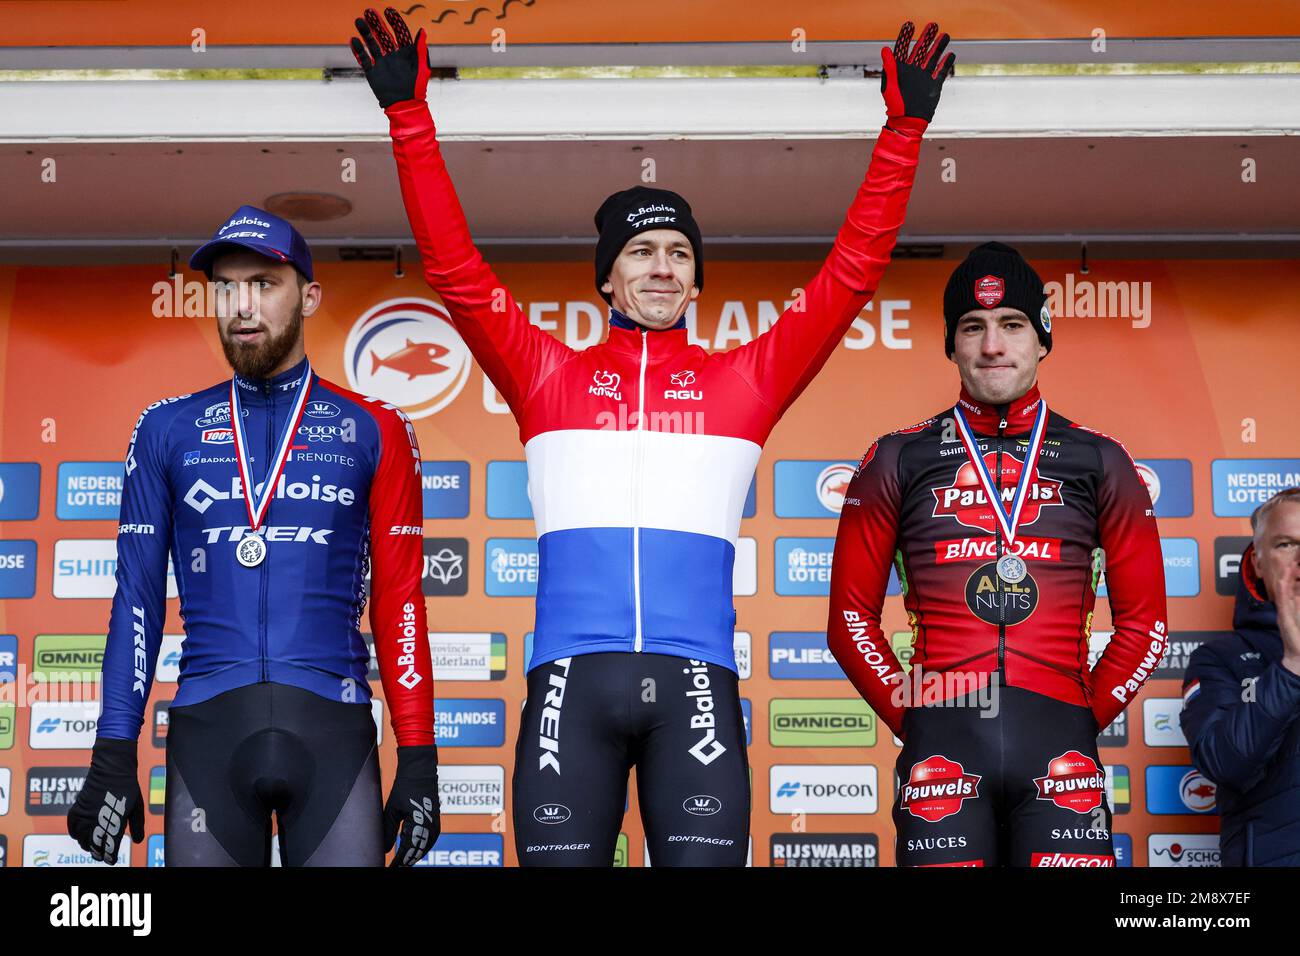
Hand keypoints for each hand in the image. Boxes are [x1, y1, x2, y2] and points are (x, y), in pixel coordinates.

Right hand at [66, 737, 144, 863]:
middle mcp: (98, 822)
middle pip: (94, 846)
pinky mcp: (77, 808)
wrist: (112, 768)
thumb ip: (137, 825)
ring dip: (87, 845)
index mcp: (114, 823)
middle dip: (99, 853)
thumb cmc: (128, 786)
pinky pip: (71, 827)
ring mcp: (85, 816)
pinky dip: (75, 834)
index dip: (110, 857)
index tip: (112, 860)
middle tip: (103, 855)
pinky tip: (79, 835)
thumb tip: (138, 841)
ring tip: (93, 846)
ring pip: (81, 839)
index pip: (110, 848)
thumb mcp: (137, 807)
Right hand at [350, 7, 429, 109]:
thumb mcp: (421, 67)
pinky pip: (364, 60)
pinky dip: (359, 51)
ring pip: (372, 45)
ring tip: (359, 21)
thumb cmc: (417, 88)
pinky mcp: (373, 73)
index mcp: (406, 53)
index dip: (395, 22)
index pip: (400, 33)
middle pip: (383, 36)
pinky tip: (353, 40)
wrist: (405, 106)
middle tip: (369, 11)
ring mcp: (382, 64)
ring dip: (365, 33)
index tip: (389, 10)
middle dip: (376, 24)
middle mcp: (393, 56)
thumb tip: (422, 30)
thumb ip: (420, 49)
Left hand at [383, 744, 440, 865]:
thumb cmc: (405, 787)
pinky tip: (413, 850)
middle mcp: (430, 827)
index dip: (398, 862)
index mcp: (418, 824)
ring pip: (425, 849)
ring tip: (402, 861)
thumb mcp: (392, 809)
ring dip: (414, 856)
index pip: (407, 851)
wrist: (420, 771)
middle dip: (406, 860)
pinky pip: (429, 841)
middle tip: (394, 865)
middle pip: (417, 853)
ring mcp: (435, 825)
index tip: (389, 867)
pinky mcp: (436, 822)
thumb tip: (384, 850)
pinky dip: (421, 848)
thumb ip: (387, 831)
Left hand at [881, 20, 955, 124]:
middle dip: (926, 37)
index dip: (905, 37)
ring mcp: (923, 77)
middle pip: (920, 50)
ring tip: (945, 35)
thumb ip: (890, 68)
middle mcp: (912, 71)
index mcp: (900, 70)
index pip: (903, 49)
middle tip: (932, 25)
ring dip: (938, 46)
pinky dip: (945, 63)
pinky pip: (941, 72)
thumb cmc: (896, 106)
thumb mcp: (891, 86)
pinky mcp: (934, 85)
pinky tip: (950, 54)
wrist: (908, 122)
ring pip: (932, 58)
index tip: (909, 25)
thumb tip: (885, 49)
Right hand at [1270, 562, 1299, 673]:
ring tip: (1287, 567)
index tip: (1295, 566)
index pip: (1291, 590)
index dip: (1293, 577)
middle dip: (1289, 575)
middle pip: (1286, 588)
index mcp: (1292, 609)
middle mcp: (1287, 609)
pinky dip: (1281, 591)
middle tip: (1291, 562)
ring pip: (1283, 592)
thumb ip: (1299, 607)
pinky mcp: (1283, 617)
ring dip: (1284, 579)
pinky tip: (1281, 582)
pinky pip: (1281, 602)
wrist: (1298, 656)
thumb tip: (1298, 598)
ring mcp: (1284, 612)